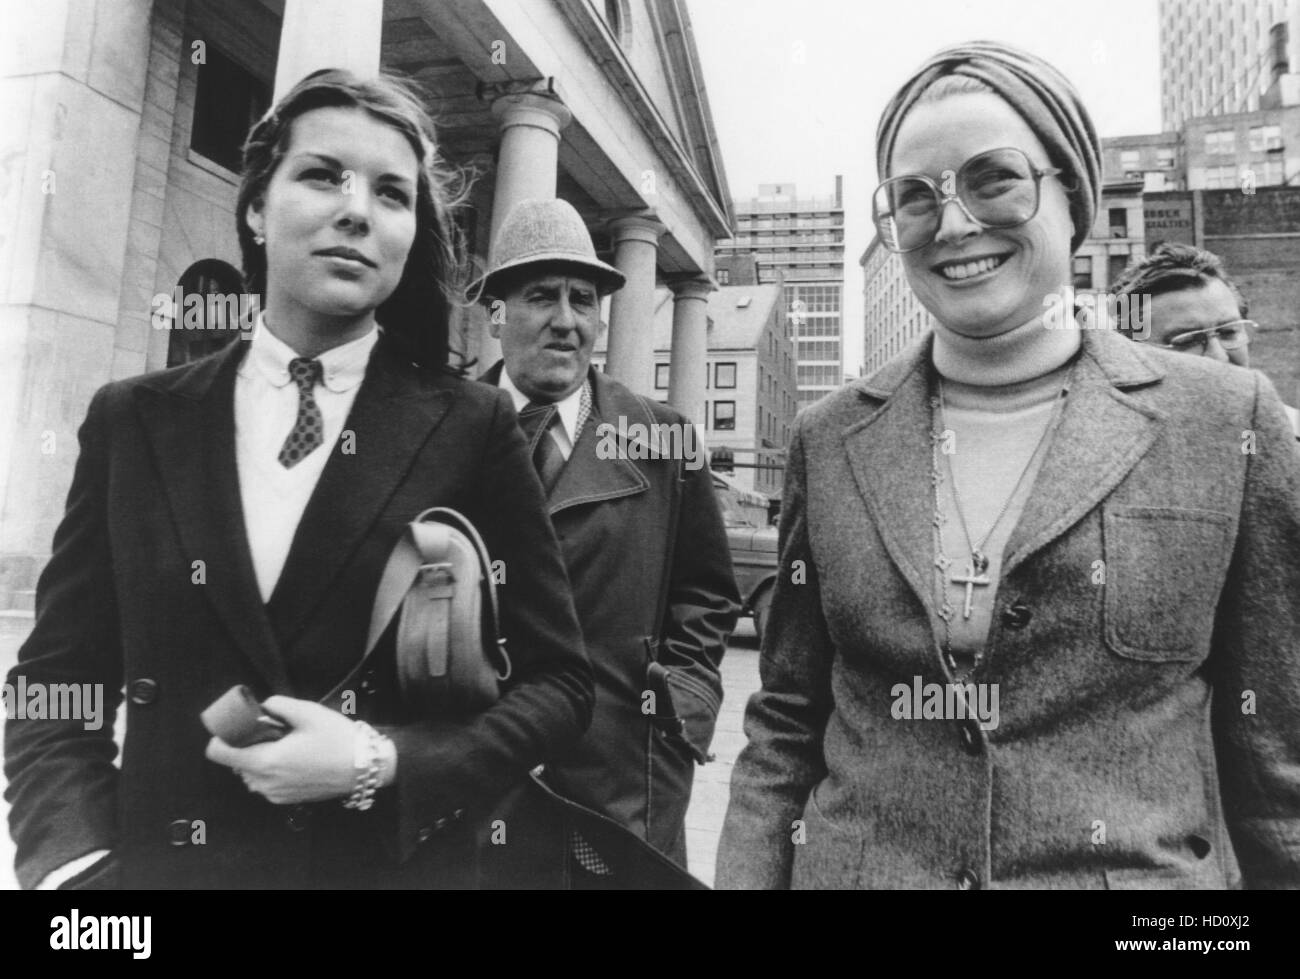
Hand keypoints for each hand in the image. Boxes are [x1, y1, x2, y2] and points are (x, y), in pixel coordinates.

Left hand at [205, 697, 358, 804]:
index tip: (240, 726)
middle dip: (248, 745)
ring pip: (250, 773)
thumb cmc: (337, 740)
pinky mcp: (285, 800)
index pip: (219, 753)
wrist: (364, 768)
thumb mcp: (308, 712)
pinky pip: (265, 782)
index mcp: (265, 762)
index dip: (223, 736)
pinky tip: (296, 759)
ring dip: (259, 758)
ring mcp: (274, 794)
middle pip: (235, 762)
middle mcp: (264, 783)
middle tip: (275, 732)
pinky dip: (271, 770)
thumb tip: (262, 706)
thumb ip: (278, 704)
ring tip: (287, 745)